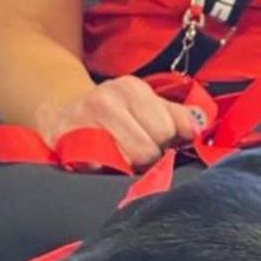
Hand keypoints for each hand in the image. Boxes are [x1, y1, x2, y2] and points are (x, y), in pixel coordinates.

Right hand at [36, 76, 198, 169]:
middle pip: (147, 150)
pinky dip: (102, 172)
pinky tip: (100, 164)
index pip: (167, 129)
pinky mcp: (63, 142)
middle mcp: (106, 100)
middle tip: (137, 154)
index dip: (167, 142)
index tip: (158, 142)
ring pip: (124, 164)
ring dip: (126, 168)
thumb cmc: (114, 111)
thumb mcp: (147, 104)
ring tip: (120, 159)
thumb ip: (177, 115)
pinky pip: (96, 170)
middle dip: (147, 158)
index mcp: (131, 88)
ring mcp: (82, 121)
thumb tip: (199, 128)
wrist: (61, 110)